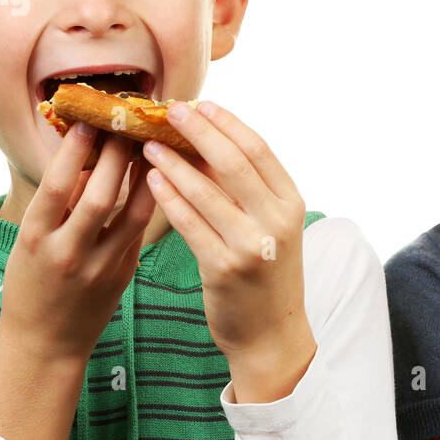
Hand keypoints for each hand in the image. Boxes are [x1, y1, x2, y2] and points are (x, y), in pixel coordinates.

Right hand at [2, 123, 156, 360]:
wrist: (45, 342)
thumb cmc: (32, 281)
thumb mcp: (30, 241)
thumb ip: (57, 204)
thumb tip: (86, 156)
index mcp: (36, 239)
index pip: (57, 188)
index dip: (74, 152)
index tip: (88, 122)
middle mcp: (68, 253)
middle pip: (100, 197)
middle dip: (116, 156)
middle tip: (127, 123)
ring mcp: (100, 267)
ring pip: (133, 214)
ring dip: (145, 175)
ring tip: (151, 143)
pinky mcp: (124, 274)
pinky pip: (140, 231)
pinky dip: (150, 200)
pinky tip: (159, 176)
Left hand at [141, 102, 310, 373]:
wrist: (272, 336)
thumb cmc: (266, 275)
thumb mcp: (270, 228)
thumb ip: (247, 190)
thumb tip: (206, 142)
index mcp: (291, 204)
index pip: (258, 149)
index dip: (227, 123)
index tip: (201, 103)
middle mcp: (276, 221)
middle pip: (233, 162)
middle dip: (198, 131)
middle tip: (169, 110)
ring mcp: (251, 246)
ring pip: (205, 191)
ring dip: (173, 162)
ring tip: (148, 143)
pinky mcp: (223, 268)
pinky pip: (189, 224)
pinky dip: (168, 198)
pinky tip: (151, 180)